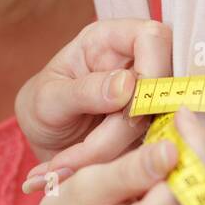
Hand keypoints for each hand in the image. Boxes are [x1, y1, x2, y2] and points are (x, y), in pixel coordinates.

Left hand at [15, 18, 171, 185]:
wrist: (43, 137)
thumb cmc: (40, 105)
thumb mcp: (48, 99)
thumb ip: (83, 91)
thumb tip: (126, 86)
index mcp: (108, 39)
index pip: (152, 36)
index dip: (152, 68)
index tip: (129, 108)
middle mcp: (136, 62)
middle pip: (165, 84)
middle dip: (127, 125)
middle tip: (86, 149)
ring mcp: (149, 96)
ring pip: (158, 121)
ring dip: (115, 149)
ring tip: (70, 163)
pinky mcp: (152, 126)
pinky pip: (152, 144)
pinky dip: (120, 163)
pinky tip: (82, 167)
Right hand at [20, 105, 204, 204]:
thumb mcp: (78, 193)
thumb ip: (126, 172)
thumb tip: (172, 150)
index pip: (186, 188)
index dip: (191, 144)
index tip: (178, 114)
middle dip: (195, 150)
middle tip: (170, 124)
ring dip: (194, 167)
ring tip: (161, 152)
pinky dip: (190, 186)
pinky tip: (163, 180)